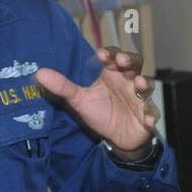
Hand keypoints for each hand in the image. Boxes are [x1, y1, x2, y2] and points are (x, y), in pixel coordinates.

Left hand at [35, 47, 158, 156]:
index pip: (113, 56)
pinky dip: (152, 115)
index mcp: (112, 74)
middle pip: (134, 64)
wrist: (118, 138)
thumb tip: (39, 73)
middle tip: (122, 61)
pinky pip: (152, 113)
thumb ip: (63, 87)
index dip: (110, 53)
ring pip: (147, 85)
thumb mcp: (80, 100)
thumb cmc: (101, 113)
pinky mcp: (147, 115)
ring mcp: (140, 97)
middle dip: (130, 61)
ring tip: (139, 84)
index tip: (102, 55)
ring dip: (144, 83)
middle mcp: (128, 81)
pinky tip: (148, 119)